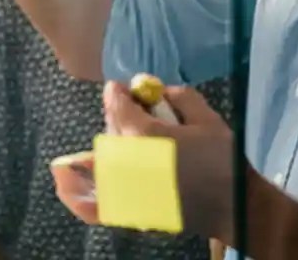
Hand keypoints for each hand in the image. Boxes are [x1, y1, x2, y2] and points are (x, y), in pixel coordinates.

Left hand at [51, 81, 235, 238]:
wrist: (234, 206)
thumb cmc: (223, 159)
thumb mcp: (206, 118)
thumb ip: (178, 96)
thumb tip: (156, 89)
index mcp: (144, 135)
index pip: (117, 105)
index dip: (118, 93)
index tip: (122, 87)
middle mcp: (126, 161)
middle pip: (110, 130)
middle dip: (120, 116)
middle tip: (136, 110)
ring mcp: (123, 189)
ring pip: (103, 158)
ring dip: (110, 144)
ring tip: (125, 137)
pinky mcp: (129, 210)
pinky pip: (93, 206)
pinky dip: (76, 195)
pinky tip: (63, 176)